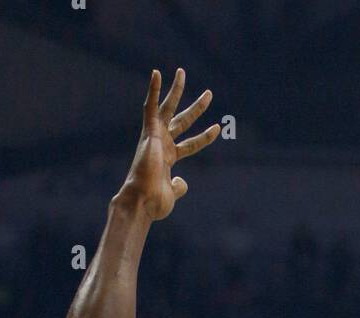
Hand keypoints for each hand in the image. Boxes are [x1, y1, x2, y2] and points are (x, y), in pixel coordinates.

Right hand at [119, 69, 219, 220]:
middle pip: (182, 121)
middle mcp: (162, 145)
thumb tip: (183, 183)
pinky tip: (156, 73)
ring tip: (182, 72)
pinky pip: (150, 107)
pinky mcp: (148, 132)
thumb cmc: (154, 202)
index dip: (204, 137)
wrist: (142, 202)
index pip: (191, 144)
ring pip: (168, 108)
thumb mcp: (172, 194)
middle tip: (209, 94)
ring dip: (176, 90)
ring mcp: (155, 137)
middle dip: (196, 108)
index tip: (218, 128)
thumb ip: (178, 187)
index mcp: (168, 159)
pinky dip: (153, 91)